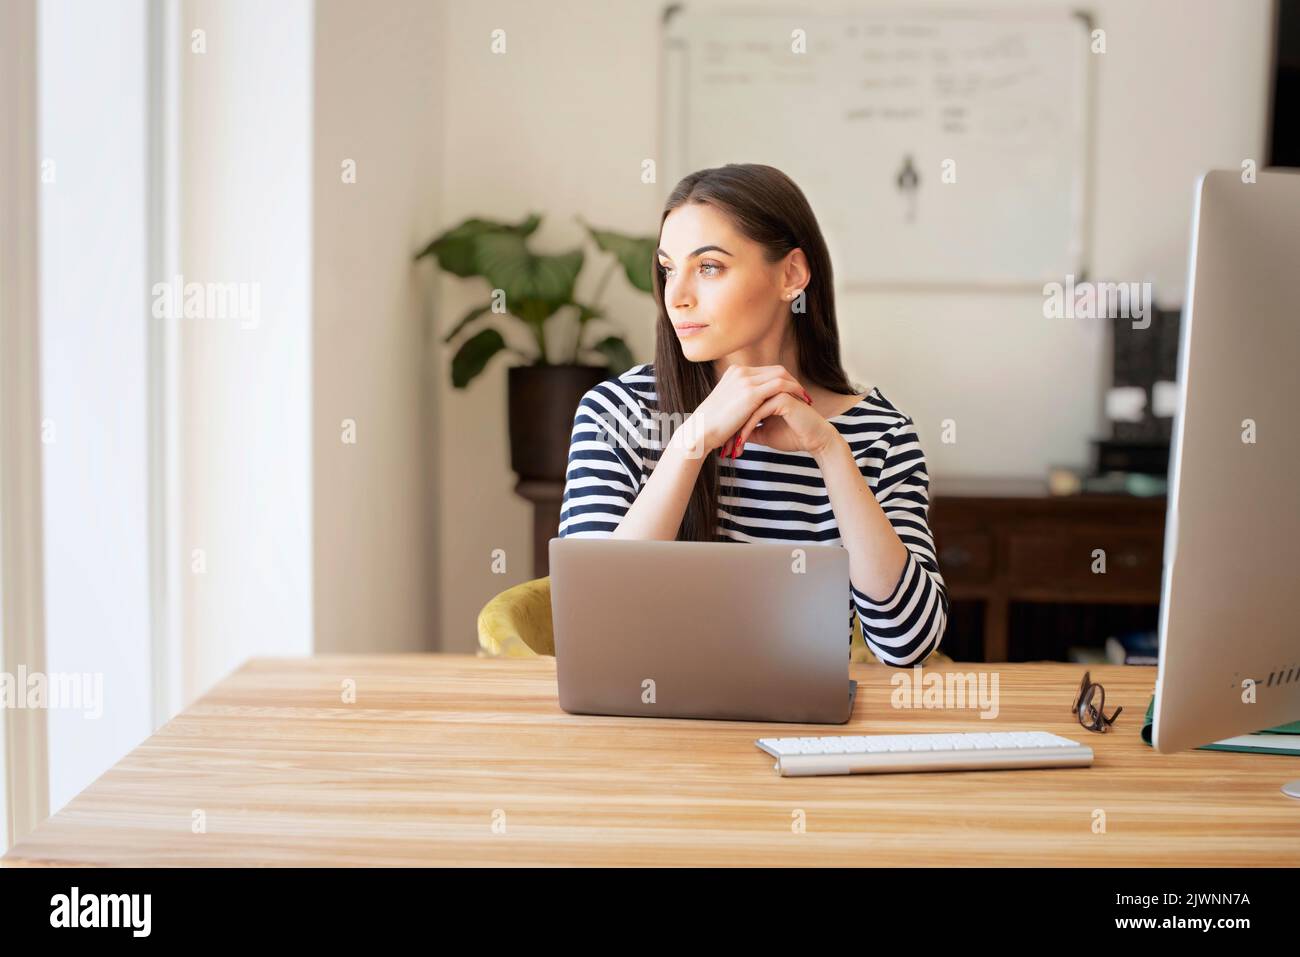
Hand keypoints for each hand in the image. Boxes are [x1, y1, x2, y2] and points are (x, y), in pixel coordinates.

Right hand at [676, 364, 809, 457]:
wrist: (700, 432)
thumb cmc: (711, 427)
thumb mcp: (725, 407)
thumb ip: (739, 402)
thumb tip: (748, 409)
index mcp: (734, 373)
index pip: (766, 371)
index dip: (782, 381)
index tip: (793, 393)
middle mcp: (740, 372)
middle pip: (776, 369)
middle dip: (792, 381)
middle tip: (804, 395)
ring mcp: (745, 380)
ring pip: (781, 375)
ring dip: (796, 386)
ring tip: (806, 399)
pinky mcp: (751, 392)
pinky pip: (781, 385)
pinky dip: (794, 391)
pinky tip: (801, 402)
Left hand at [733, 384, 839, 457]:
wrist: (815, 440)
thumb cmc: (792, 436)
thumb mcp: (763, 434)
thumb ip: (748, 430)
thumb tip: (729, 435)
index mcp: (763, 394)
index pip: (740, 408)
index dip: (730, 427)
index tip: (723, 447)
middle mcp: (768, 390)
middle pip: (740, 408)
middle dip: (730, 430)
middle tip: (723, 450)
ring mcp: (776, 391)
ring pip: (747, 410)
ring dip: (736, 430)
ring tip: (730, 449)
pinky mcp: (783, 398)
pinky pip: (758, 413)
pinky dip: (748, 429)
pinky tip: (741, 442)